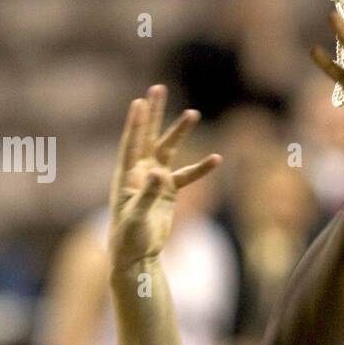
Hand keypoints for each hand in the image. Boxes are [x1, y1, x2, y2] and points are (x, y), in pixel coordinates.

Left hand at [108, 86, 220, 271]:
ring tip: (193, 113)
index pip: (132, 144)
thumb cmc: (130, 237)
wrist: (136, 255)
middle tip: (157, 88)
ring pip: (169, 151)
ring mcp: (154, 181)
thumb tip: (158, 173)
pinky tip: (216, 158)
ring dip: (180, 133)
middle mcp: (139, 173)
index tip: (140, 102)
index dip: (136, 124)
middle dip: (154, 113)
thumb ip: (148, 194)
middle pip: (148, 137)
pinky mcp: (167, 192)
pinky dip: (201, 169)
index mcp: (126, 176)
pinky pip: (187, 176)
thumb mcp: (138, 217)